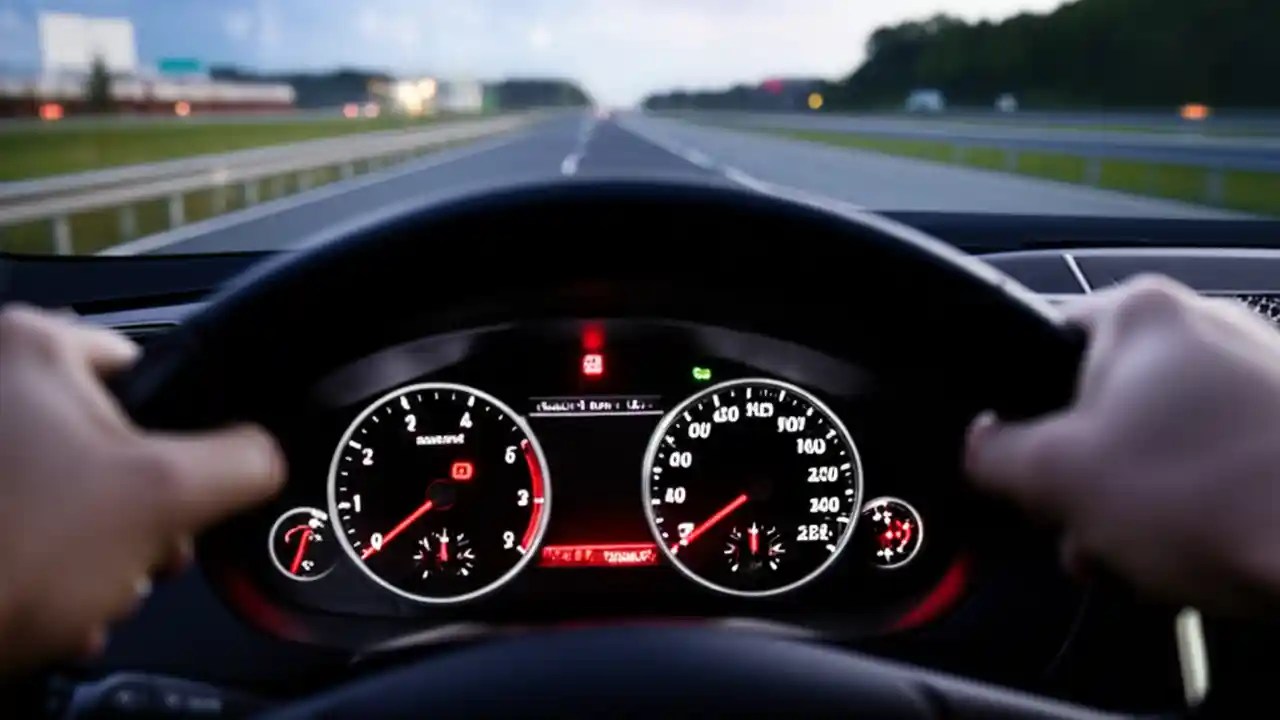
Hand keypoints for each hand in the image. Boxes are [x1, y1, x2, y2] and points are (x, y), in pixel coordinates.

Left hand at [0, 306, 284, 671]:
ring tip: (95, 586)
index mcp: (31, 346)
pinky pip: (22, 517)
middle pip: (108, 438)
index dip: (180, 436)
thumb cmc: (14, 553)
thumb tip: (266, 457)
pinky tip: (57, 599)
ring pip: (65, 487)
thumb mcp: (170, 496)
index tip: (174, 488)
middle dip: (137, 509)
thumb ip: (242, 462)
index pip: (149, 369)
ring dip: (97, 545)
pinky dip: (46, 560)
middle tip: (139, 547)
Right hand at [965, 276, 1279, 613]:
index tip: (1032, 474)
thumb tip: (978, 445)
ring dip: (1141, 502)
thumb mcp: (1056, 479)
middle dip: (1088, 479)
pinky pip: (1221, 460)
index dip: (1018, 420)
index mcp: (1139, 312)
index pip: (1037, 346)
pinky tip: (1208, 547)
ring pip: (1162, 442)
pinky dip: (1203, 503)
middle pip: (1102, 406)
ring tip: (1154, 553)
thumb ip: (990, 455)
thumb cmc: (1205, 497)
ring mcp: (1266, 370)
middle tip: (1093, 531)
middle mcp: (1207, 322)